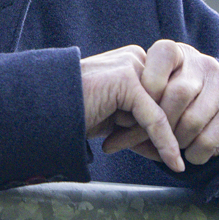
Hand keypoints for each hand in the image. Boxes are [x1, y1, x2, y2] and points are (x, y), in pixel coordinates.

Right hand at [80, 45, 184, 171]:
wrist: (41, 107)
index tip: (165, 157)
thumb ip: (145, 128)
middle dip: (158, 136)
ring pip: (162, 113)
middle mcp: (136, 57)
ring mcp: (131, 65)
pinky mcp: (127, 79)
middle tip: (138, 153)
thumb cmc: (75, 113)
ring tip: (113, 144)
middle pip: (166, 105)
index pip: (165, 98)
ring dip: (147, 139)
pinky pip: (155, 118)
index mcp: (134, 61)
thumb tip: (177, 154)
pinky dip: (165, 143)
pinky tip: (173, 162)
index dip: (163, 130)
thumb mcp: (118, 121)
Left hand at [110, 40, 218, 166]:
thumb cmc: (163, 98)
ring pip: (192, 120)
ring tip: (168, 148)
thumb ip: (131, 103)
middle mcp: (202, 63)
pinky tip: (188, 153)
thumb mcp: (146, 91)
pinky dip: (194, 154)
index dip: (148, 87)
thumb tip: (110, 142)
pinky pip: (209, 139)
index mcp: (173, 52)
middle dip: (159, 124)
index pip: (161, 59)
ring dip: (175, 142)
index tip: (134, 111)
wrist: (210, 105)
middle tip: (146, 141)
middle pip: (177, 95)